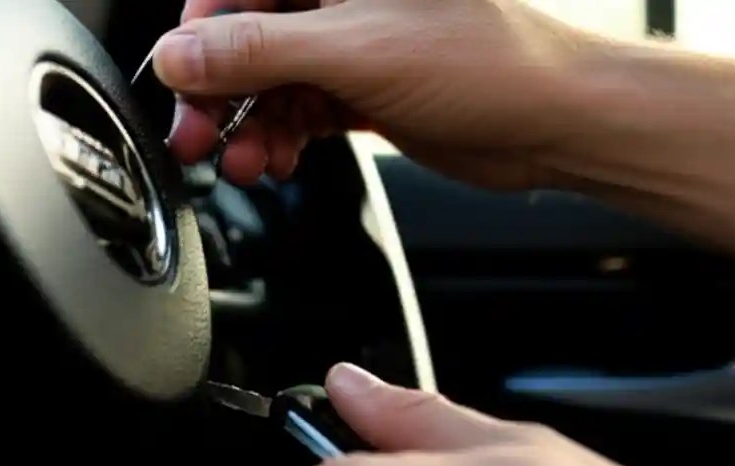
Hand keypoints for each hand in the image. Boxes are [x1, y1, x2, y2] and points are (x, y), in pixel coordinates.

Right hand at [157, 0, 604, 186]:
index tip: (181, 82)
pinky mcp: (369, 85)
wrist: (555, 122)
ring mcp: (356, 40)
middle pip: (248, 33)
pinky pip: (305, 105)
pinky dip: (285, 135)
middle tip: (200, 139)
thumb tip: (179, 55)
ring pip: (273, 77)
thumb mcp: (355, 51)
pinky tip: (278, 161)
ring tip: (246, 163)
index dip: (200, 31)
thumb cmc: (486, 64)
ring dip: (251, 123)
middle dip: (220, 90)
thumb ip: (257, 50)